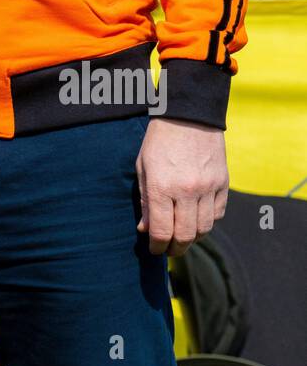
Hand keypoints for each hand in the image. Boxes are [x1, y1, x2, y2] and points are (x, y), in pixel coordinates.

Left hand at [136, 118, 227, 256]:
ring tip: (183, 237)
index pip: (161, 231)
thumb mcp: (143, 167)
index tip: (154, 250)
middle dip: (176, 248)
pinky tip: (198, 220)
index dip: (157, 247)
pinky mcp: (223, 183)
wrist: (189, 115)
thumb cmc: (159, 141)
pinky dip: (208, 222)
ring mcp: (207, 188)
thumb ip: (145, 201)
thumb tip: (146, 230)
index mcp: (161, 186)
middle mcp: (186, 191)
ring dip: (193, 238)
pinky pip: (218, 214)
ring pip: (204, 229)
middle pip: (185, 235)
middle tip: (169, 250)